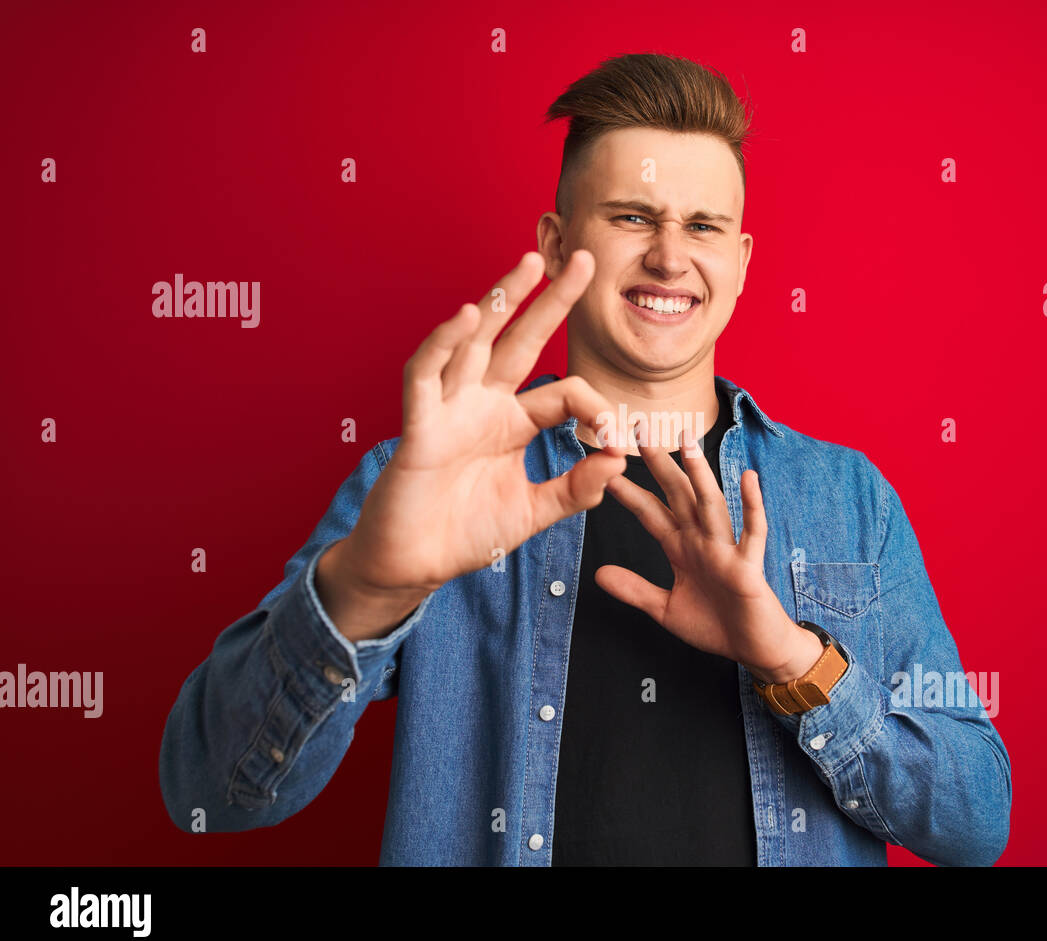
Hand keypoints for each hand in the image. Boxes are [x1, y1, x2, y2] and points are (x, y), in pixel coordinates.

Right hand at [335, 249, 628, 597]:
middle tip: (583, 259)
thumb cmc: (467, 534)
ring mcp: (449, 410)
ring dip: (499, 301)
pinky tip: (468, 317)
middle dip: (551, 300)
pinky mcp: (419, 426)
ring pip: (474, 342)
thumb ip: (576, 488)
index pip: (565, 393)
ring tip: (527, 263)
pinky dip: (444, 344)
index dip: (597, 409)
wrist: (415, 566)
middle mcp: (483, 405)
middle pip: (521, 340)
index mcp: (513, 422)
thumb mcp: (535, 512)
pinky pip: (426, 376)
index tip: (621, 439)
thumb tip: (618, 457)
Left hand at [595, 428, 823, 684]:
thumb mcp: (666, 609)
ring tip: (686, 443)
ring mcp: (727, 550)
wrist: (754, 650)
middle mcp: (703, 541)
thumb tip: (599, 574)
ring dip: (699, 474)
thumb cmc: (716, 625)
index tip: (605, 468)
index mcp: (683, 549)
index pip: (651, 514)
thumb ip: (635, 590)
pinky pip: (752, 532)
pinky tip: (748, 478)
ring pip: (711, 505)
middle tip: (640, 431)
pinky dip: (752, 505)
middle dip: (660, 465)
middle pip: (678, 496)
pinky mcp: (749, 566)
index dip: (629, 493)